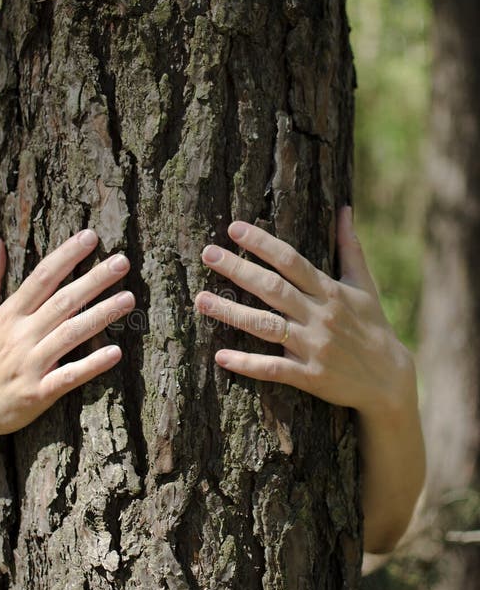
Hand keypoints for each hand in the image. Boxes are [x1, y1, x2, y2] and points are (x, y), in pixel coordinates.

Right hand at [0, 231, 134, 444]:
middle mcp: (21, 336)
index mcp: (8, 314)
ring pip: (71, 334)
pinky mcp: (38, 393)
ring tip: (129, 298)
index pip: (42, 278)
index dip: (66, 256)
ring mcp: (31, 365)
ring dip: (101, 315)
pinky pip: (69, 376)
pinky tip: (116, 352)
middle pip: (63, 302)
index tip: (91, 236)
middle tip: (123, 261)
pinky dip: (92, 365)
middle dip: (94, 280)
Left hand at [194, 207, 415, 417]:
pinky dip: (247, 364)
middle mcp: (320, 316)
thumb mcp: (365, 286)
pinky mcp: (310, 376)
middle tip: (208, 254)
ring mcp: (314, 347)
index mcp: (331, 291)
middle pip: (273, 289)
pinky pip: (273, 369)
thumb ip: (351, 248)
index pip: (291, 261)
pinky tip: (220, 356)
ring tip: (200, 300)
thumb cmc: (373, 327)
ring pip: (266, 327)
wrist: (390, 380)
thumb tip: (345, 209)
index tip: (234, 228)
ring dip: (231, 313)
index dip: (262, 243)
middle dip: (239, 270)